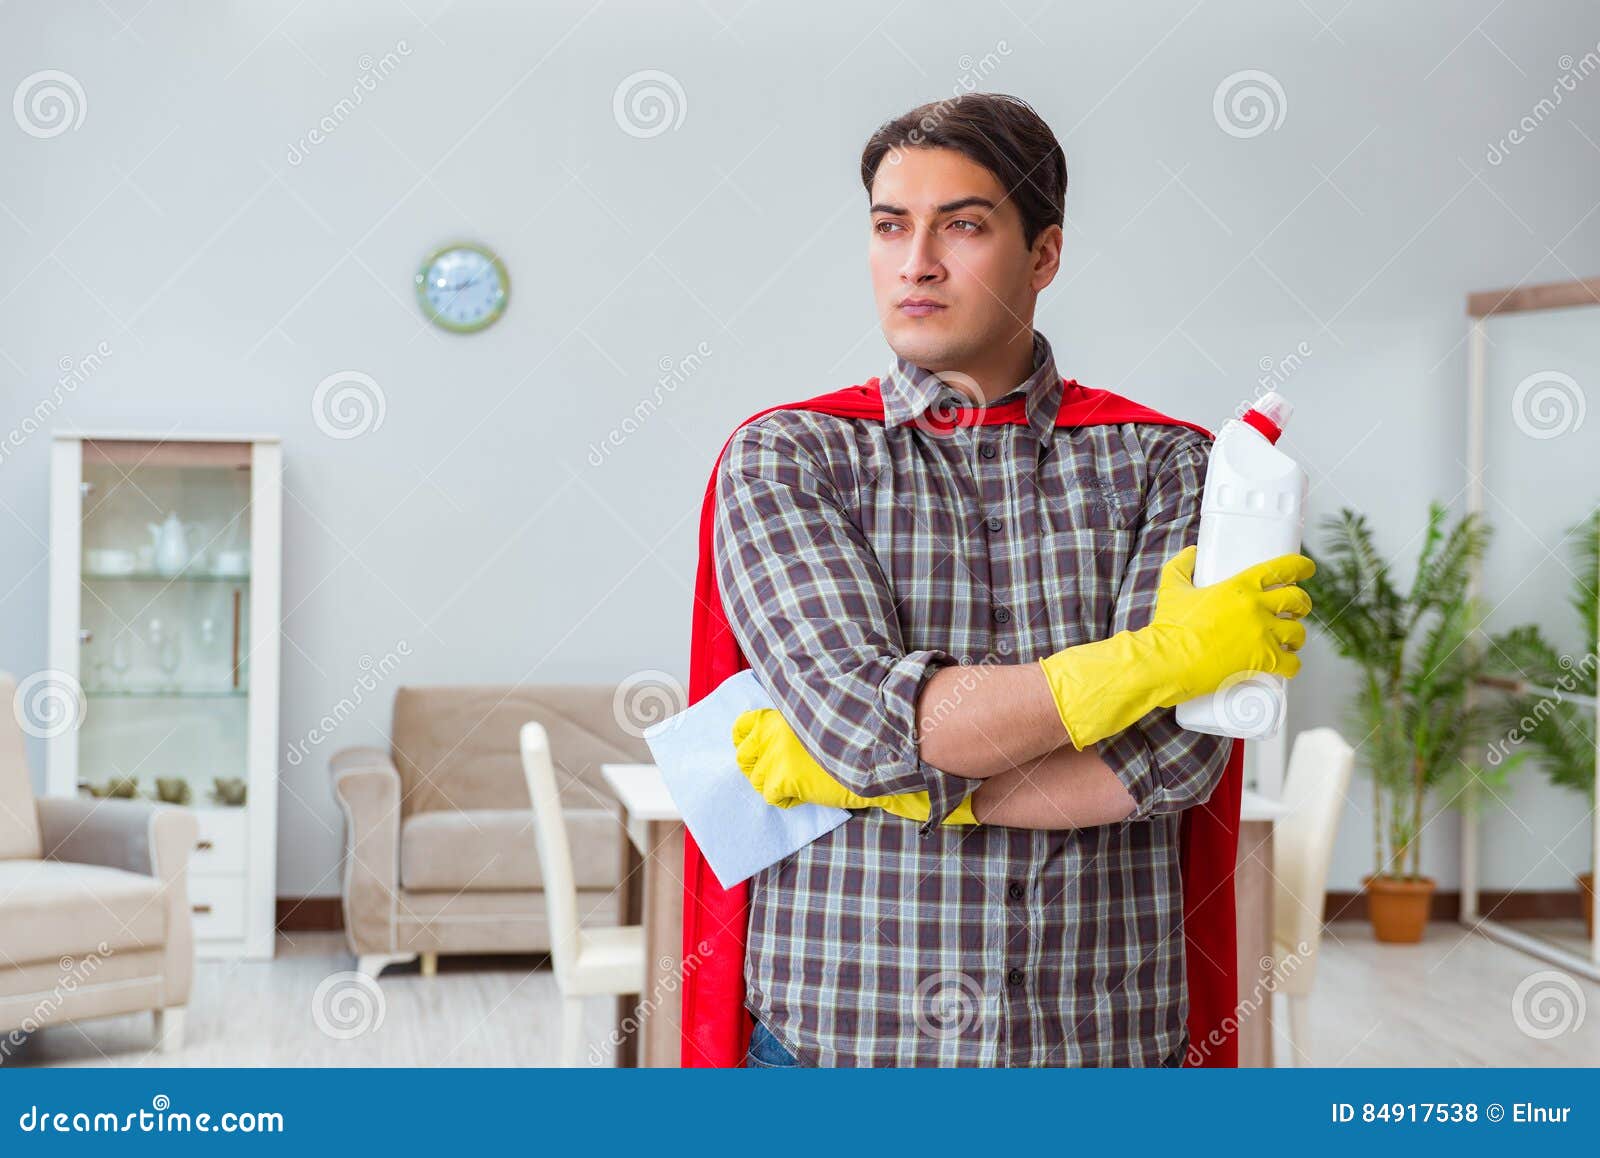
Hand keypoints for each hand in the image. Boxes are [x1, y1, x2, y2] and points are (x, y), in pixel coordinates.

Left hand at [732, 708, 975, 824]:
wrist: (875, 749)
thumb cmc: (855, 734)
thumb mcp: (821, 718)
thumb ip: (796, 725)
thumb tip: (779, 741)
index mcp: (782, 714)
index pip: (743, 725)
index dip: (744, 741)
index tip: (754, 751)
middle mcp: (774, 731)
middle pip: (743, 757)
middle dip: (756, 769)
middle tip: (777, 776)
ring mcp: (776, 754)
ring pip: (756, 780)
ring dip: (775, 785)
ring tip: (800, 783)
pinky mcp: (783, 777)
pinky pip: (772, 796)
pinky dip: (787, 800)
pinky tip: (807, 793)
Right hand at [1038, 544, 1313, 748]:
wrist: (1167, 661)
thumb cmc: (1169, 627)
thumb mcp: (1172, 589)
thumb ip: (1181, 566)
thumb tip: (1191, 552)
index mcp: (1240, 586)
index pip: (1283, 569)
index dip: (1301, 567)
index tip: (1307, 569)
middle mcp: (1257, 607)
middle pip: (1298, 600)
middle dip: (1300, 605)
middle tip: (1295, 610)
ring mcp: (1262, 635)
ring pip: (1298, 632)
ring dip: (1295, 636)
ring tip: (1288, 640)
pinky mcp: (1262, 661)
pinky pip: (1293, 663)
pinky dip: (1292, 665)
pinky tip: (1286, 665)